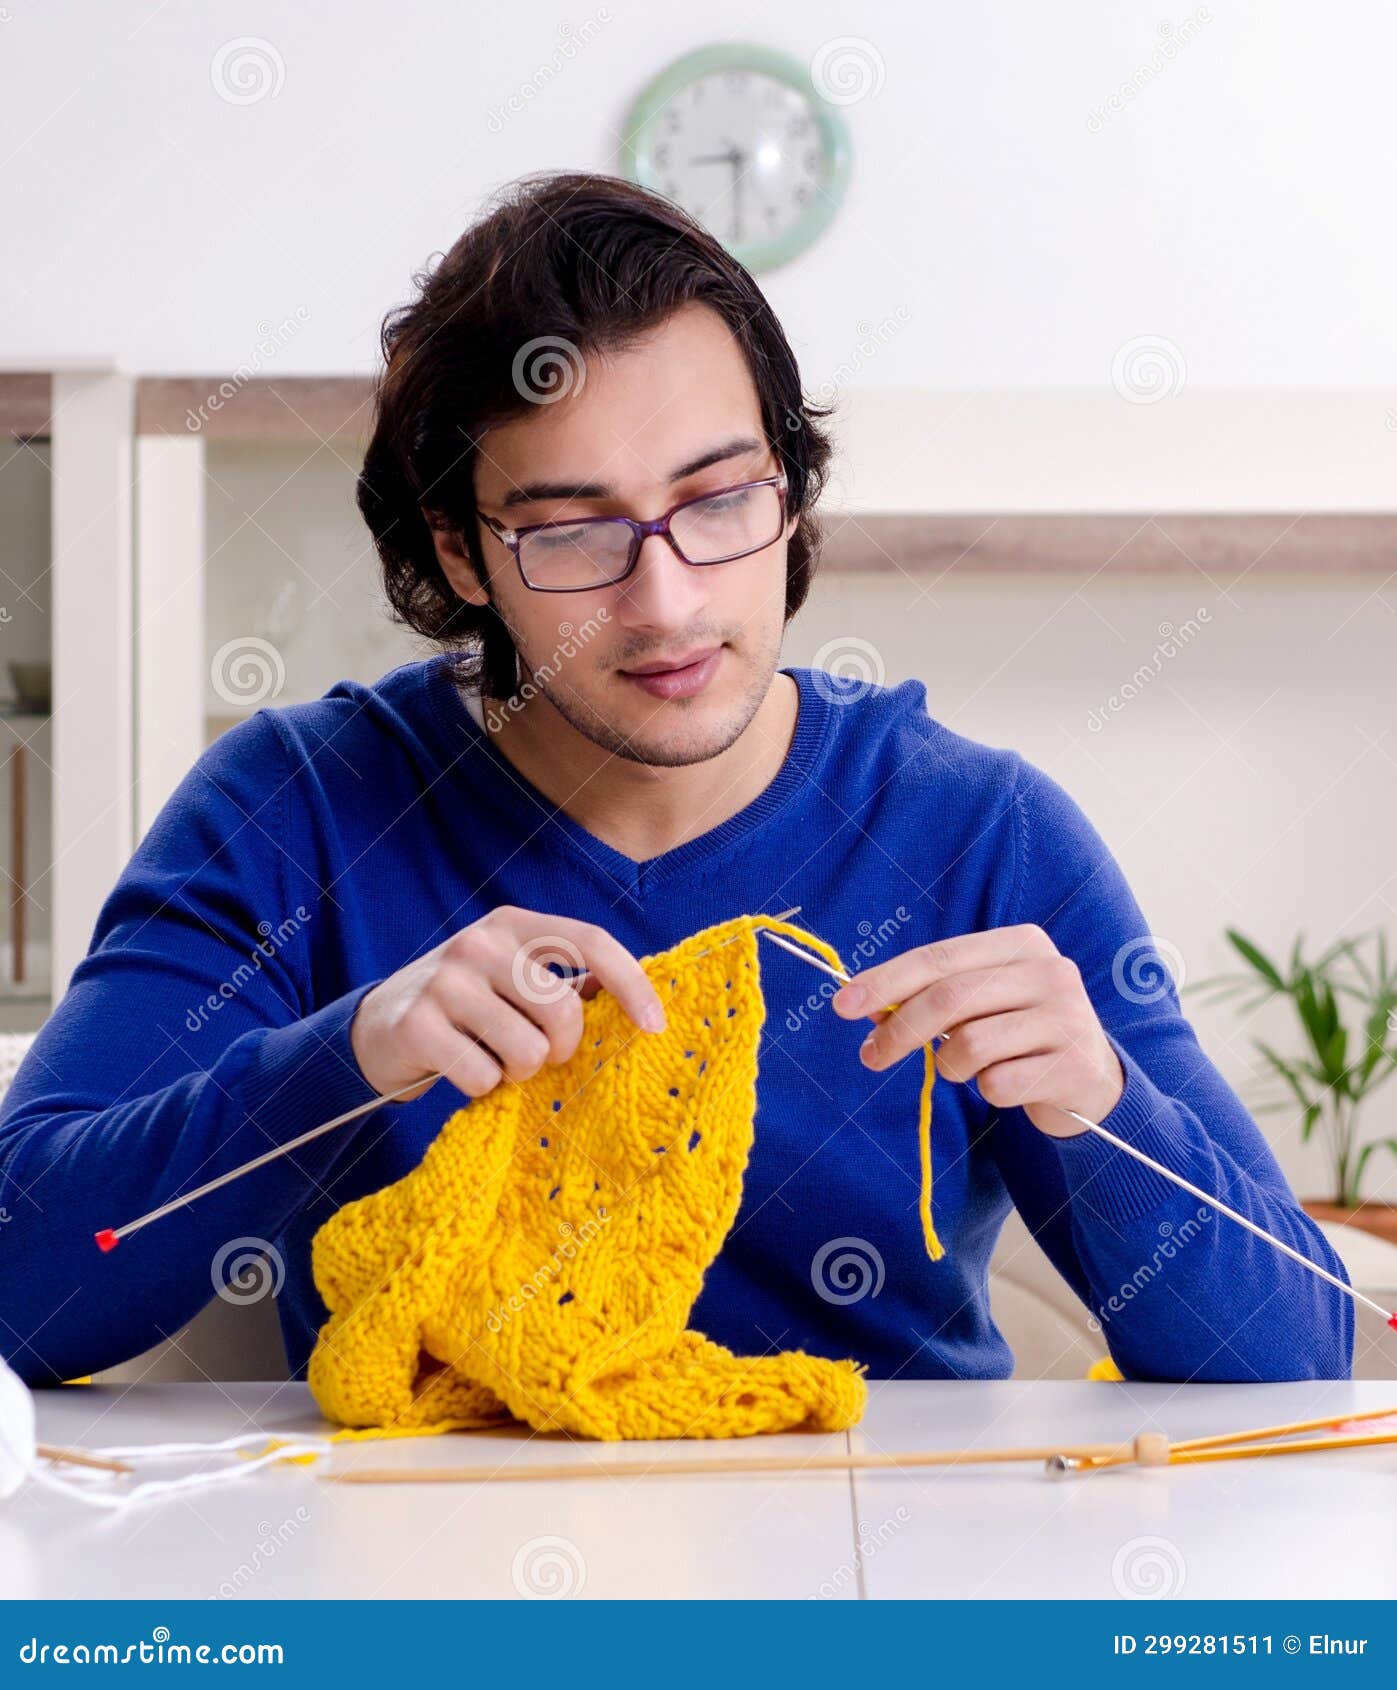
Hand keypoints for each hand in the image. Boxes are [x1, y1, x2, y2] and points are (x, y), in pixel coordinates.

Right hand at [350, 905, 666, 1101]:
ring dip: (518, 1070)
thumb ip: (567, 984)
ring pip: (527, 1050)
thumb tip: (638, 1007)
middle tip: (538, 1054)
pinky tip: (461, 1067)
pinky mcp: (417, 1025)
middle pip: (563, 1009)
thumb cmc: (469, 1007)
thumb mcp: (514, 978)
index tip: (655, 1026)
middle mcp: (480, 942)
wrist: (378, 1027)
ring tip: (495, 1058)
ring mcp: (445, 981)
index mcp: (514, 924)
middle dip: (561, 1048)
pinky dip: (481, 1087)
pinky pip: (482, 1077)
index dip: (631, 983)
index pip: (590, 941)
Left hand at [830, 924, 1123, 1137]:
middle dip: (899, 1031)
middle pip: (949, 998)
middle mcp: (1050, 972)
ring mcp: (1067, 1018)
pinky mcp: (1073, 1067)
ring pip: (970, 1046)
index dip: (885, 981)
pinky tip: (1008, 1083)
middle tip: (871, 1057)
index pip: (938, 958)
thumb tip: (863, 1006)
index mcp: (1021, 943)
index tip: (841, 1005)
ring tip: (967, 1069)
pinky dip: (987, 1091)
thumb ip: (930, 995)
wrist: (1089, 1080)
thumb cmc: (1018, 1033)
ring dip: (951, 1067)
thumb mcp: (980, 1001)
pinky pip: (998, 1085)